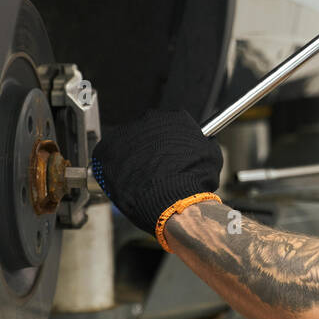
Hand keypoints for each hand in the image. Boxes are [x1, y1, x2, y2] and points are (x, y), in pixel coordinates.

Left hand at [89, 109, 222, 238]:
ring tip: (140, 179)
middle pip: (146, 132)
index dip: (169, 144)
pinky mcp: (106, 149)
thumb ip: (203, 145)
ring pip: (127, 143)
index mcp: (175, 118)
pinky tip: (125, 182)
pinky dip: (113, 167)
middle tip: (154, 168)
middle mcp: (149, 119)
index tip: (169, 155)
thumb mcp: (211, 157)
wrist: (172, 200)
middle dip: (148, 148)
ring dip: (131, 158)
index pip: (169, 126)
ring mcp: (126, 133)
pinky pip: (107, 156)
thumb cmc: (193, 181)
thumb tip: (205, 144)